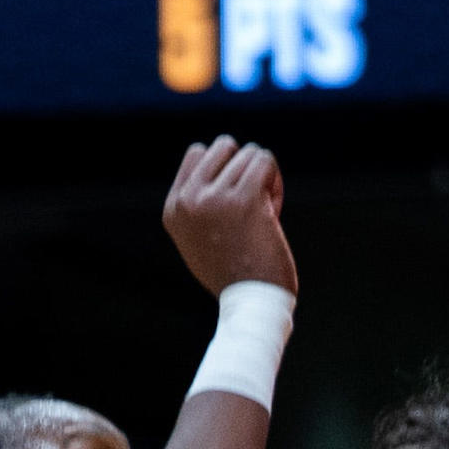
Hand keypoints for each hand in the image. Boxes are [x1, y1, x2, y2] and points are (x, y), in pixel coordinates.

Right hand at [162, 136, 295, 297]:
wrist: (251, 302)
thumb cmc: (234, 273)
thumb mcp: (200, 238)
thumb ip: (200, 205)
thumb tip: (216, 162)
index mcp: (174, 207)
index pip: (197, 153)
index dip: (224, 169)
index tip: (234, 199)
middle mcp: (189, 200)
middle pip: (223, 146)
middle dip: (244, 167)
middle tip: (254, 201)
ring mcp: (215, 198)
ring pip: (249, 153)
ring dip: (264, 178)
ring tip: (264, 211)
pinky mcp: (245, 199)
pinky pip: (265, 161)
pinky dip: (275, 180)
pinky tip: (273, 208)